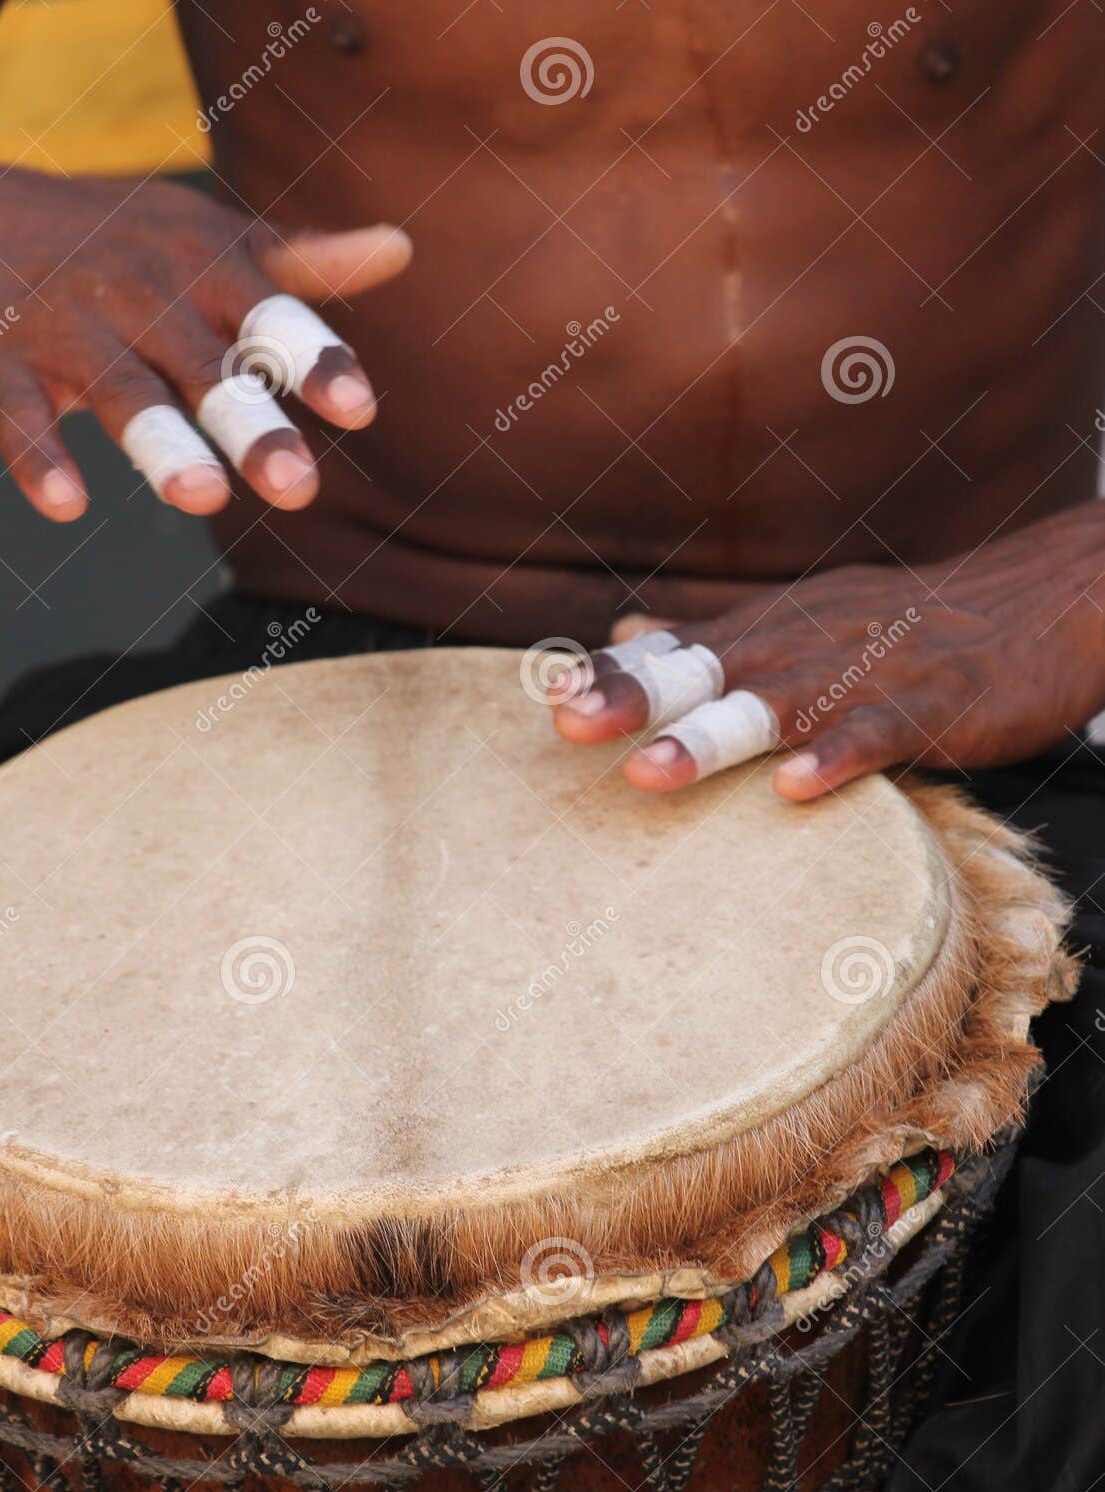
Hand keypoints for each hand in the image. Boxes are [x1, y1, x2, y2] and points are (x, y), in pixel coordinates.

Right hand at [0, 168, 411, 520]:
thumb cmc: (116, 242)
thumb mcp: (208, 240)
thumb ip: (301, 265)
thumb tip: (400, 249)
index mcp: (201, 266)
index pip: (270, 318)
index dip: (315, 364)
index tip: (360, 409)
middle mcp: (140, 295)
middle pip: (206, 367)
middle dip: (251, 426)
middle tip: (298, 488)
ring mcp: (67, 330)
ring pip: (122, 393)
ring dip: (161, 444)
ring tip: (203, 498)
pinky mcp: (2, 367)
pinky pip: (22, 417)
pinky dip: (39, 458)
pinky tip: (65, 503)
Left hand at [551, 528, 1104, 799]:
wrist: (1038, 600)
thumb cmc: (905, 622)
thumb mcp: (801, 615)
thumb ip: (711, 631)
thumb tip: (624, 629)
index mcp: (769, 631)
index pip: (676, 649)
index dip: (614, 672)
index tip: (552, 693)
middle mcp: (801, 647)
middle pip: (704, 670)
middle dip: (636, 696)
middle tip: (570, 721)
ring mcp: (862, 676)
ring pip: (775, 707)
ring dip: (708, 738)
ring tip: (647, 772)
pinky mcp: (926, 708)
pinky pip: (874, 738)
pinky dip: (835, 760)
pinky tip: (795, 791)